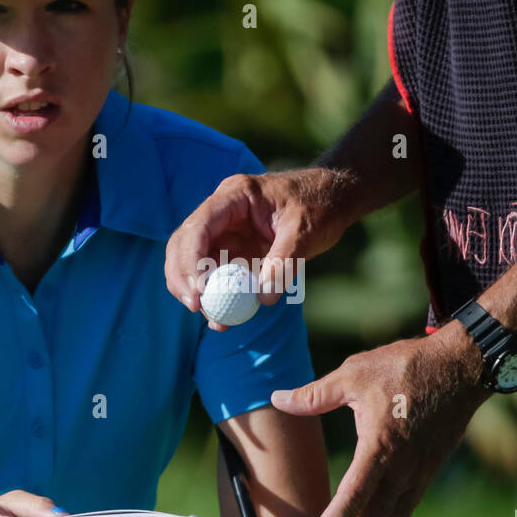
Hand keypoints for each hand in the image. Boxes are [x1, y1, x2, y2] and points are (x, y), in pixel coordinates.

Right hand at [164, 168, 354, 331]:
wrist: (333, 200)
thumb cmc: (320, 206)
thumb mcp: (305, 232)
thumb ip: (283, 263)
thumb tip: (263, 299)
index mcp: (235, 196)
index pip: (198, 226)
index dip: (190, 259)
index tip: (198, 290)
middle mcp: (223, 212)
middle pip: (184, 243)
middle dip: (183, 277)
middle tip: (195, 307)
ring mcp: (226, 231)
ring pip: (194, 261)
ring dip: (196, 290)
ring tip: (215, 320)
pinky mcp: (234, 249)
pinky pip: (217, 275)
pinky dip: (216, 296)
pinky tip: (223, 318)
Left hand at [271, 326, 486, 516]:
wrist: (462, 367)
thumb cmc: (405, 366)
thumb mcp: (354, 373)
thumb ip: (314, 394)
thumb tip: (277, 398)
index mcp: (380, 447)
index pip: (352, 500)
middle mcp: (402, 470)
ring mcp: (418, 475)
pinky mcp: (426, 474)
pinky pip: (402, 513)